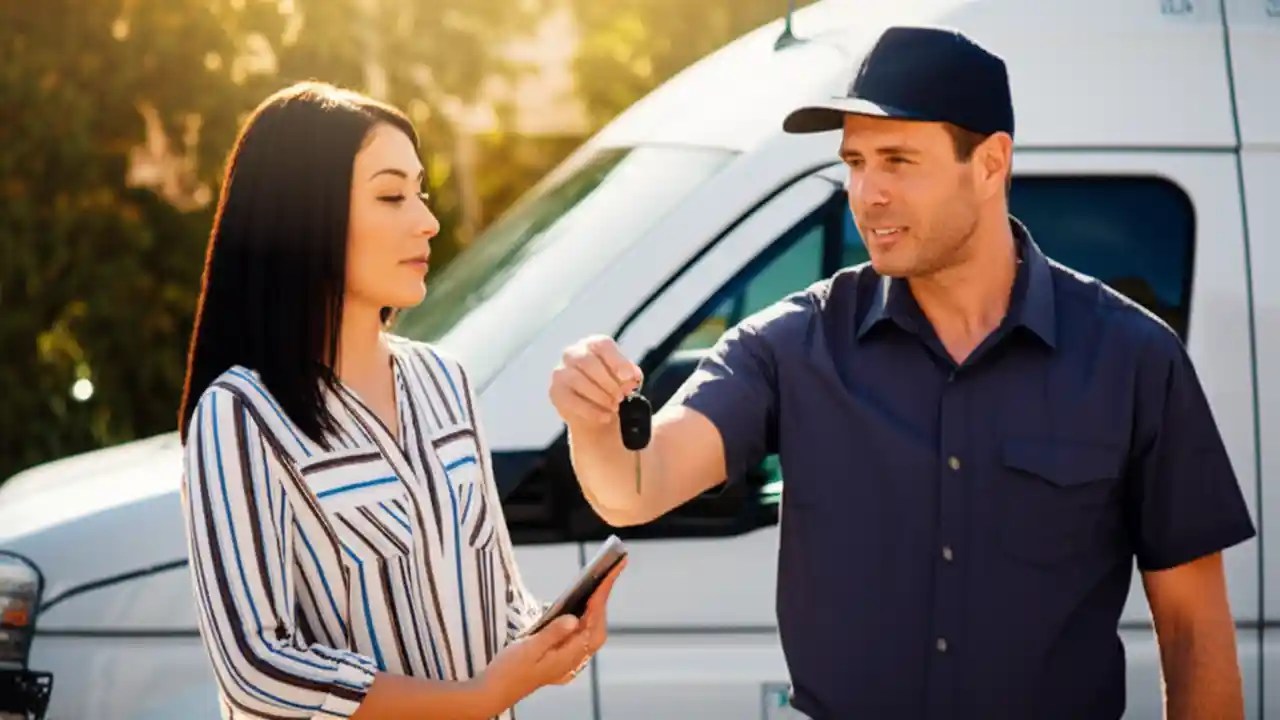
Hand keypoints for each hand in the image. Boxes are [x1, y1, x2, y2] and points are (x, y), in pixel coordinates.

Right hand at [480, 557, 626, 702]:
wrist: (495, 691)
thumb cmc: (509, 670)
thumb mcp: (528, 648)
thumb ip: (553, 634)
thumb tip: (574, 619)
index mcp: (567, 657)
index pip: (592, 625)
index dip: (600, 600)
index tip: (605, 579)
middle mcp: (572, 662)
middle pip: (596, 630)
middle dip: (601, 603)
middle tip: (604, 577)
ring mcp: (567, 663)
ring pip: (588, 635)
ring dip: (593, 612)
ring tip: (595, 588)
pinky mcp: (560, 661)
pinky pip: (578, 639)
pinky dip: (582, 622)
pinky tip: (577, 610)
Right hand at [550, 335, 644, 427]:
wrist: (596, 408)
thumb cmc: (612, 385)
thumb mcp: (625, 379)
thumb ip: (630, 376)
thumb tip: (631, 379)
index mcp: (594, 344)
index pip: (603, 346)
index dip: (617, 361)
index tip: (628, 376)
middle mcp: (574, 353)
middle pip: (588, 362)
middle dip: (607, 382)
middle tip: (621, 396)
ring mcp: (561, 372)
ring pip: (577, 379)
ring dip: (599, 395)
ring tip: (614, 406)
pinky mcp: (556, 392)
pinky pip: (571, 400)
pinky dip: (591, 410)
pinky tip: (605, 417)